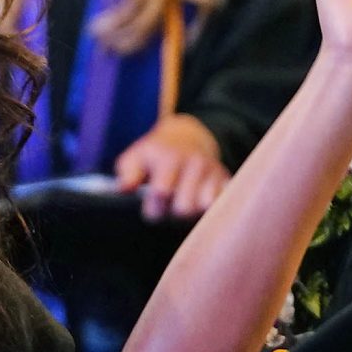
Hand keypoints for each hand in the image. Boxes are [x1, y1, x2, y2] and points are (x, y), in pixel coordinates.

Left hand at [114, 114, 230, 221]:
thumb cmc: (155, 155)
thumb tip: (124, 188)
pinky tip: (198, 200)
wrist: (187, 138)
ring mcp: (214, 171)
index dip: (154, 208)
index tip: (151, 206)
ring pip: (203, 210)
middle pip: (184, 208)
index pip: (162, 194)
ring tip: (182, 201)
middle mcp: (195, 162)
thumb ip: (127, 174)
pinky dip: (208, 210)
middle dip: (172, 213)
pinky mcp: (228, 180)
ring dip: (190, 213)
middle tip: (168, 204)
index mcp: (169, 157)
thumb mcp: (136, 158)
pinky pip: (220, 207)